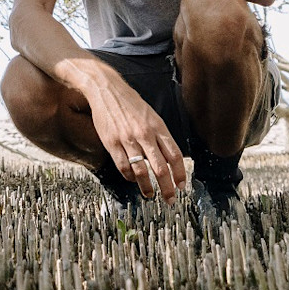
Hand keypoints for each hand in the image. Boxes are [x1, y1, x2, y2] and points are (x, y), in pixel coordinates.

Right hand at [71, 69, 186, 201]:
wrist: (106, 89)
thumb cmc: (130, 103)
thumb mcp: (151, 116)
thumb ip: (160, 137)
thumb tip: (168, 158)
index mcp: (158, 127)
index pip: (175, 156)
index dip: (180, 174)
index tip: (182, 186)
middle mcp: (145, 134)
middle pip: (161, 168)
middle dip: (167, 188)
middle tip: (170, 199)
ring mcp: (128, 139)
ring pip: (142, 171)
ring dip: (147, 187)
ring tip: (150, 195)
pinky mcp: (112, 142)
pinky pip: (123, 166)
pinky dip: (129, 177)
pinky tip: (132, 179)